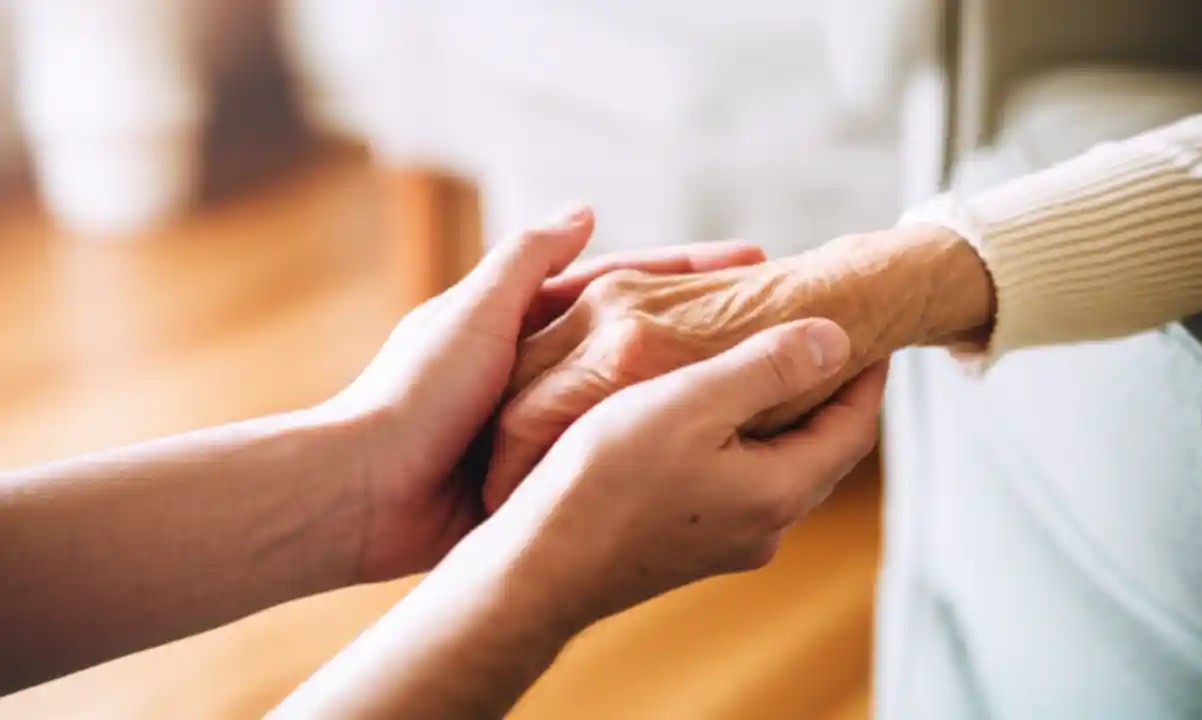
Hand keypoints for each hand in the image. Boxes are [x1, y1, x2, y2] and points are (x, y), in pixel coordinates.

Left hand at [317, 206, 766, 581]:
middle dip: (699, 322)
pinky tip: (705, 436)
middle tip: (775, 315)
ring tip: (760, 374)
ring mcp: (544, 420)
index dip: (681, 268)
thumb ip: (529, 259)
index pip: (618, 281)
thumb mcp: (475, 309)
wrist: (366, 493)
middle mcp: (539, 365)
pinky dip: (650, 437)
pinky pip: (605, 448)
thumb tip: (588, 209)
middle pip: (633, 334)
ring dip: (685, 381)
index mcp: (520, 318)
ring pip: (628, 394)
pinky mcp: (542, 471)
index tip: (748, 260)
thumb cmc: (415, 391)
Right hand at [494, 319, 887, 624]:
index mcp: (778, 491)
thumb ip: (767, 368)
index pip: (854, 428)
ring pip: (780, 469)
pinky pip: (740, 485)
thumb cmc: (606, 480)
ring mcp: (727, 543)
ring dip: (785, 420)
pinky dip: (746, 443)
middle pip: (822, 452)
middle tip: (828, 345)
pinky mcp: (690, 547)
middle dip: (831, 398)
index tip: (874, 336)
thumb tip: (836, 340)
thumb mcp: (691, 402)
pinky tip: (711, 418)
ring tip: (771, 370)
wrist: (537, 567)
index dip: (869, 379)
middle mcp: (765, 527)